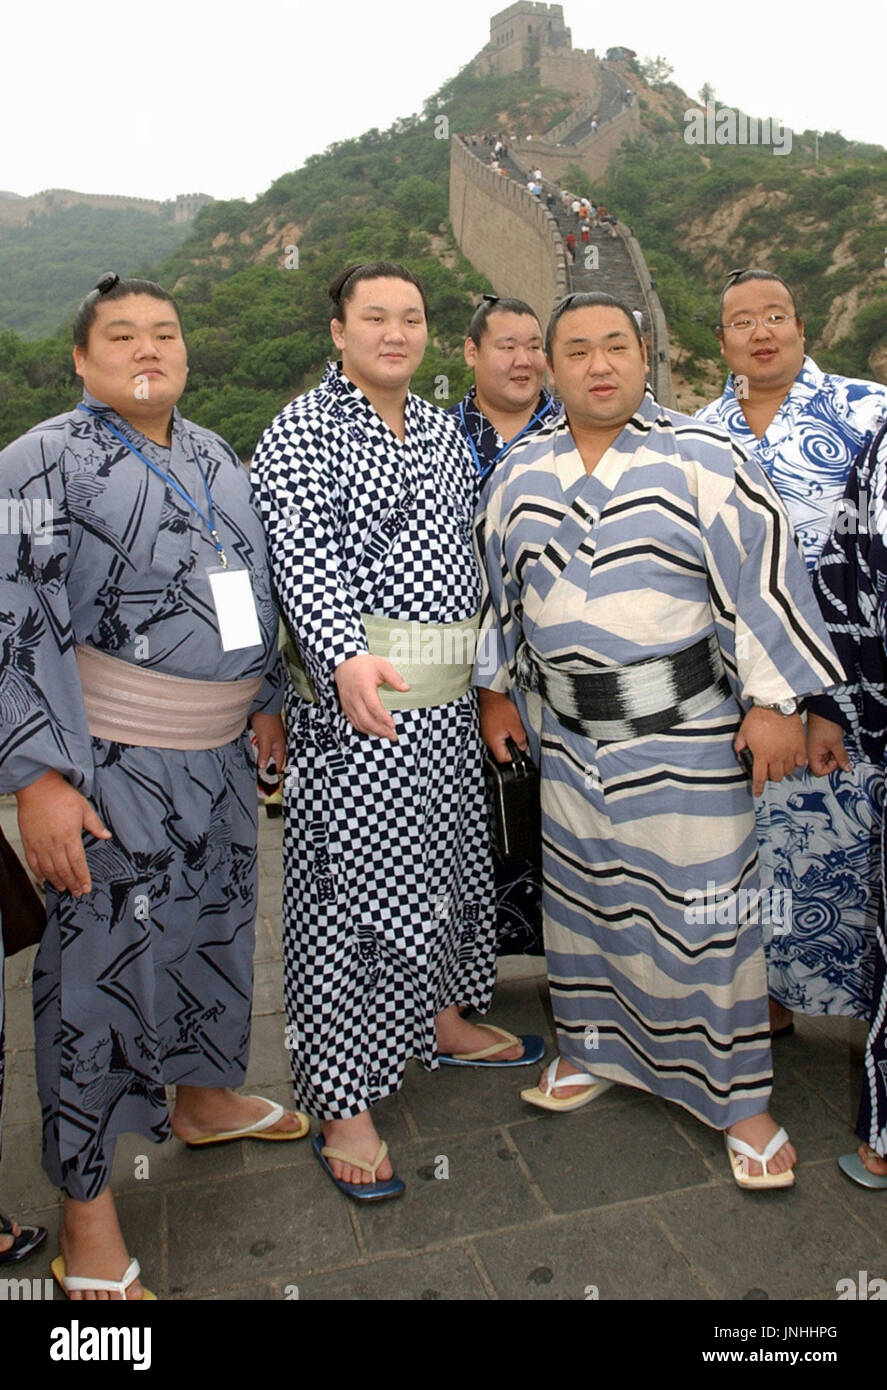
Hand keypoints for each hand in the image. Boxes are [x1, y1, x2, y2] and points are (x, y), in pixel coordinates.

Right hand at [15, 769, 110, 895]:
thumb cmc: (61, 795)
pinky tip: (44, 879)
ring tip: (63, 888)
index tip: (86, 888)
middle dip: (72, 884)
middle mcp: (54, 843)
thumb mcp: (84, 807)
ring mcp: (40, 844)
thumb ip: (95, 824)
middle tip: (77, 892)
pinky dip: (39, 873)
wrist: (38, 787)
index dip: (82, 878)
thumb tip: (106, 836)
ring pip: (48, 870)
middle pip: (64, 870)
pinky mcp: (29, 842)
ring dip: (56, 881)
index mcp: (70, 836)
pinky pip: (33, 863)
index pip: (78, 863)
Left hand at [250, 712, 284, 776]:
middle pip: (271, 760)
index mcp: (280, 747)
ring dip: (259, 759)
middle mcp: (276, 744)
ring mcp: (269, 739)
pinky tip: (249, 754)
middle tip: (256, 776)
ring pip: (264, 753)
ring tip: (252, 767)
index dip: (273, 773)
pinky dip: (255, 751)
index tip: (266, 781)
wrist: (262, 706)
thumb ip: (264, 754)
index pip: (278, 764)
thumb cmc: (267, 722)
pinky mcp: (262, 735)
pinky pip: (259, 746)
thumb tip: (263, 766)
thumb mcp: (265, 740)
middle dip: (264, 767)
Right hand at [334, 654, 408, 739]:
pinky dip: (365, 729)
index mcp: (364, 687)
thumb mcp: (382, 666)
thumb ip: (394, 677)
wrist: (344, 664)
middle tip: (393, 736)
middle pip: (366, 719)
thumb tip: (406, 688)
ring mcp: (349, 704)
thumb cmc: (364, 665)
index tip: (393, 725)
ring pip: (360, 724)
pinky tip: (374, 731)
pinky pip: (354, 722)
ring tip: (386, 736)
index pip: (373, 707)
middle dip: (380, 730)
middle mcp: (354, 698)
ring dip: (373, 732)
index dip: (383, 718)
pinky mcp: (346, 708)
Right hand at [478, 688, 527, 761]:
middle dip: (510, 747)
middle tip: (517, 737)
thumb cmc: (500, 708)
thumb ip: (520, 738)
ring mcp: (486, 734)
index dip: (513, 756)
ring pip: (498, 744)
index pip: (503, 758)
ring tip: (511, 729)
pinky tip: (506, 725)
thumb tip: (523, 747)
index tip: (519, 749)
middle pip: (500, 752)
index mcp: (493, 741)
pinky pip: (495, 736)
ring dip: (506, 739)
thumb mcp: (515, 724)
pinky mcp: (487, 728)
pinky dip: (502, 733)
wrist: (491, 696)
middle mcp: (487, 740)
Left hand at [734, 707, 805, 796]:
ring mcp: (790, 752)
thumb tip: (740, 753)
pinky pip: (801, 761)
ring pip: (788, 771)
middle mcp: (776, 757)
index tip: (758, 792)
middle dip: (771, 777)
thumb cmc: (759, 717)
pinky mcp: (800, 745)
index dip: (758, 788)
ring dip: (783, 771)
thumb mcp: (743, 731)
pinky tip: (792, 760)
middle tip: (769, 771)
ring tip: (780, 765)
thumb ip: (740, 745)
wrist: (776, 704)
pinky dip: (797, 763)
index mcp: (761, 755)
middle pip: (775, 776)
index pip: (759, 777)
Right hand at [806, 712, 851, 775]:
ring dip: (833, 756)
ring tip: (836, 746)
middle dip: (832, 762)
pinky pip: (824, 753)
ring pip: (824, 760)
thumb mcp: (837, 743)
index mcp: (811, 754)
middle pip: (822, 766)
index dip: (830, 769)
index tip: (837, 761)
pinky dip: (831, 750)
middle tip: (839, 753)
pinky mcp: (817, 744)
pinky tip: (834, 743)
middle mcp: (810, 753)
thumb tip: (846, 768)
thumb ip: (842, 758)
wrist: (823, 710)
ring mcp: (813, 748)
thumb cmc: (825, 724)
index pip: (819, 772)